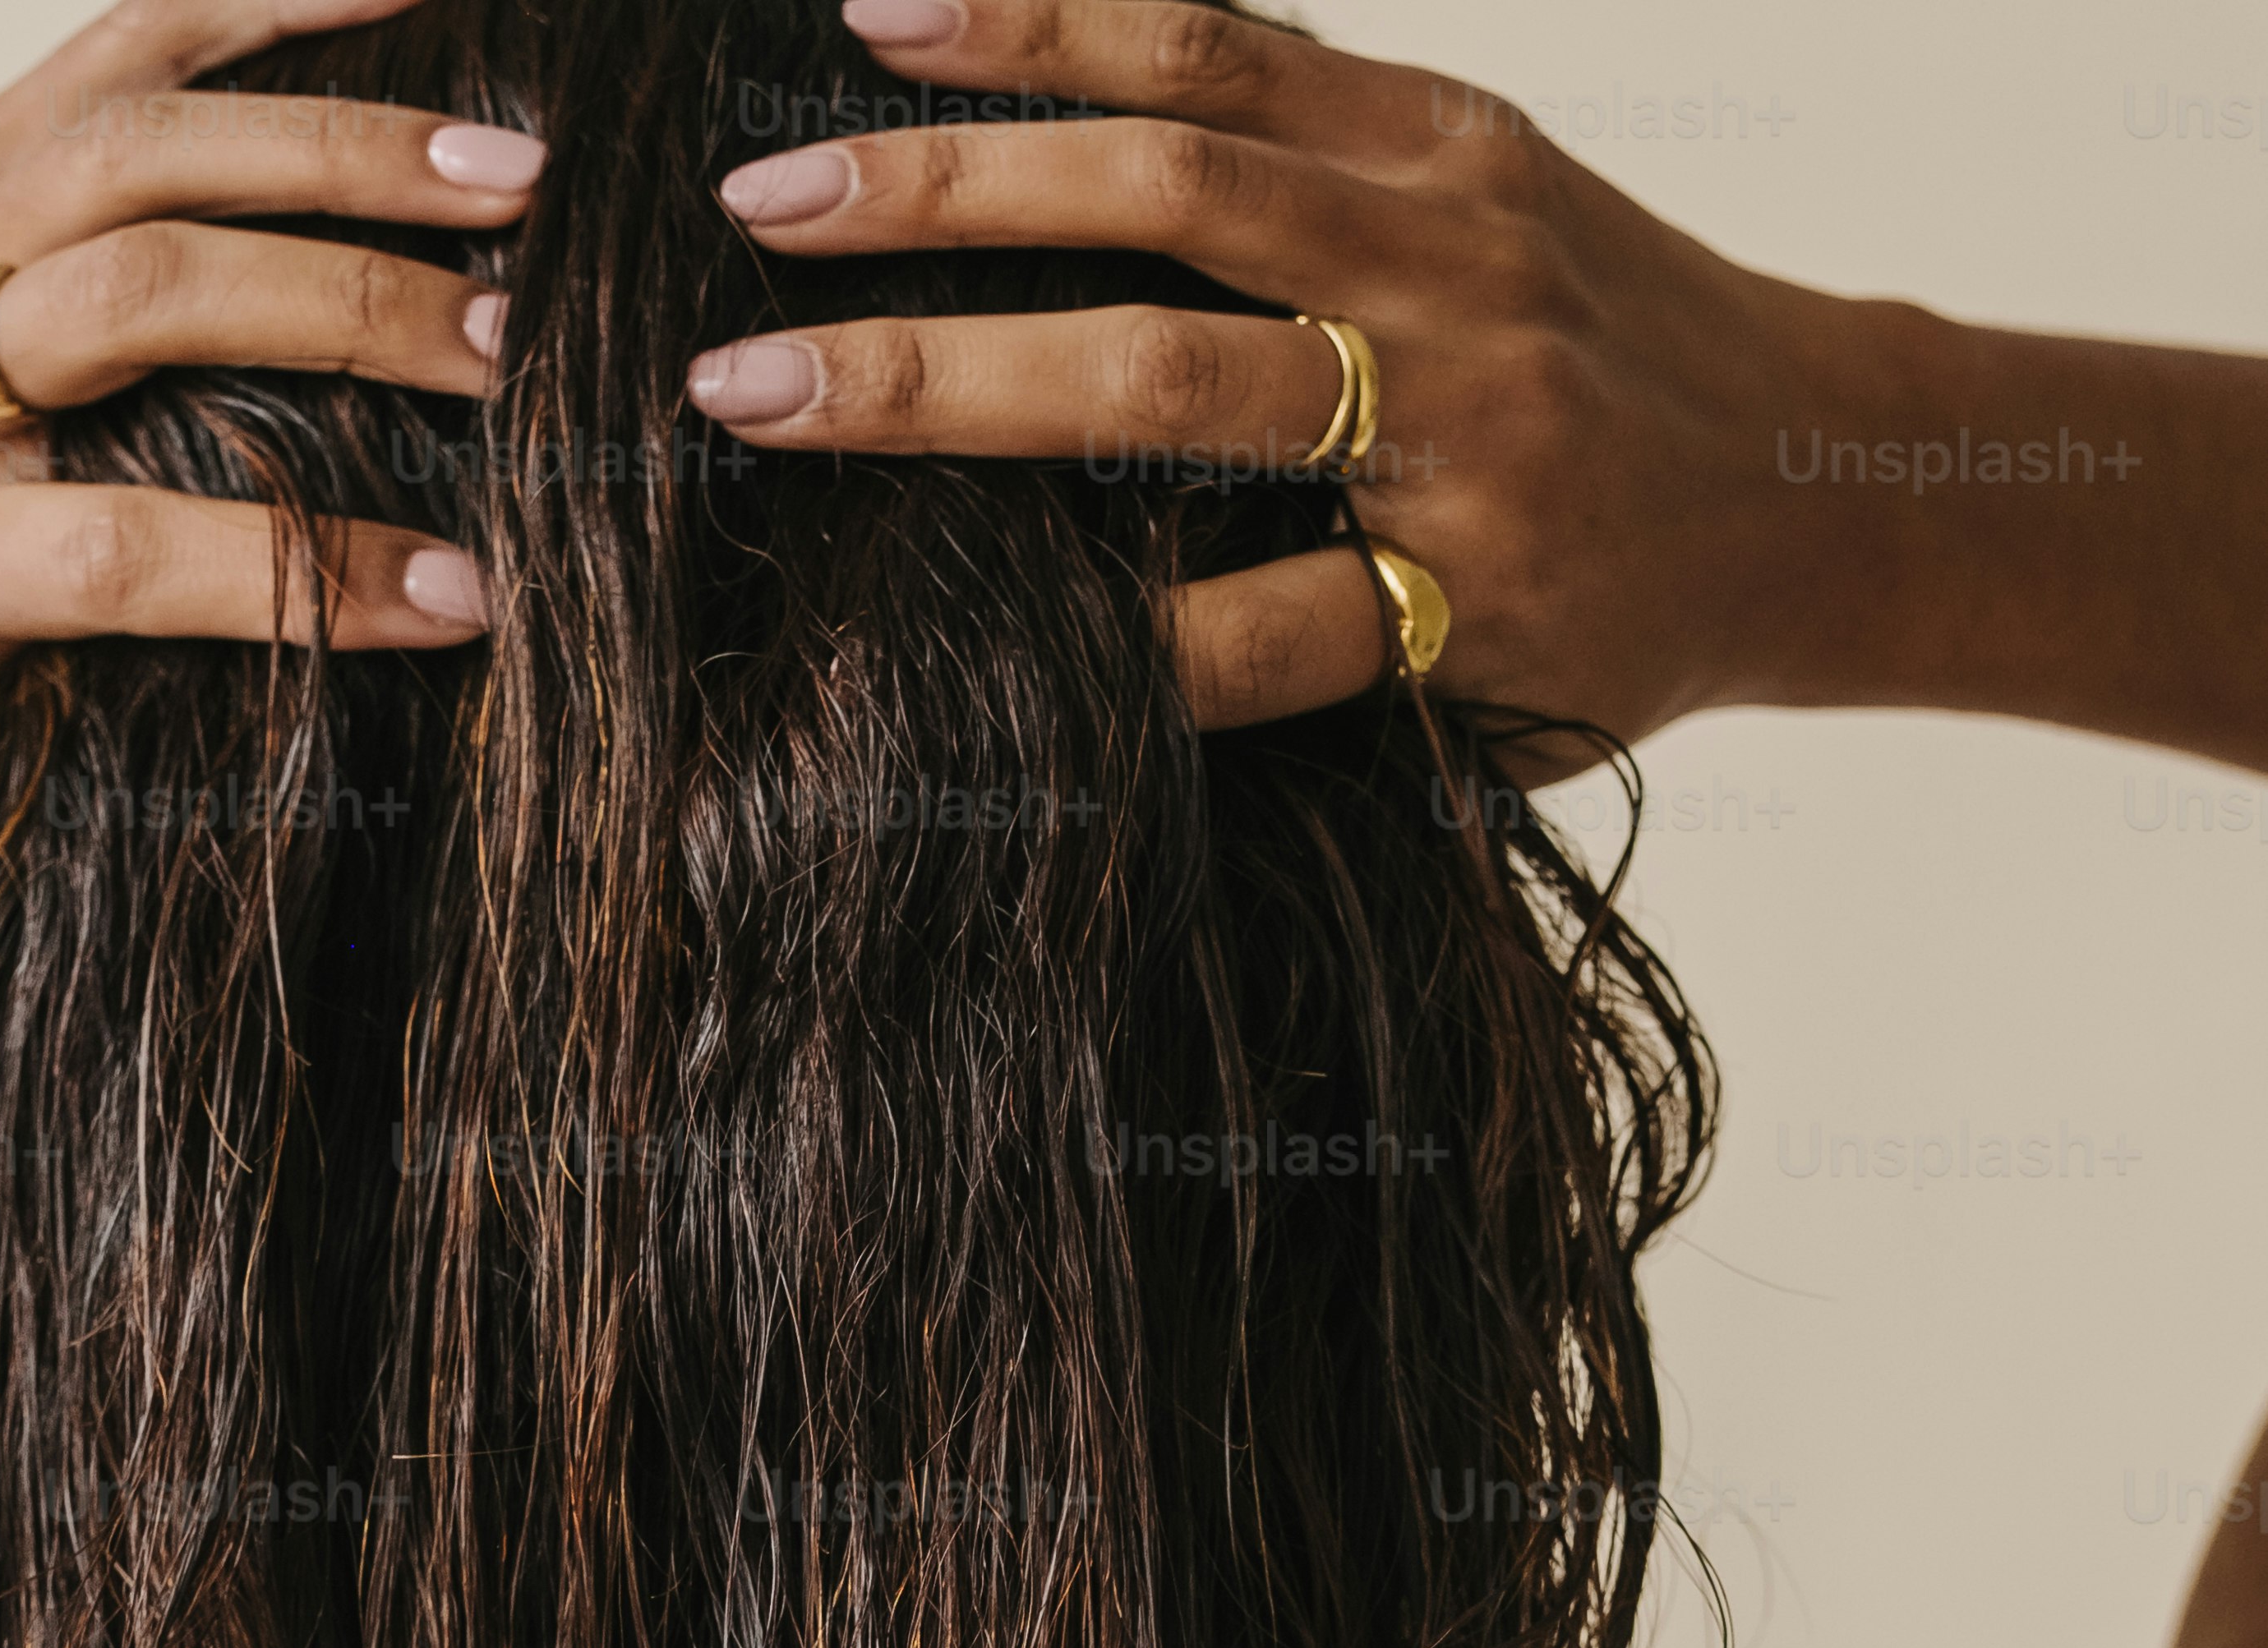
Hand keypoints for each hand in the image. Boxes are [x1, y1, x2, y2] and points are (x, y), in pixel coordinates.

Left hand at [0, 0, 539, 818]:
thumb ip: (75, 756)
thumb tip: (297, 752)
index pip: (136, 554)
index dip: (306, 576)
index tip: (464, 598)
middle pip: (152, 296)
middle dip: (348, 309)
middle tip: (514, 343)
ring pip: (146, 147)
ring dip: (338, 143)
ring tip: (505, 168)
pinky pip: (118, 51)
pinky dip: (259, 6)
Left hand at [686, 0, 1873, 751]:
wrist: (1828, 496)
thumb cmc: (1607, 354)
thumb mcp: (1481, 201)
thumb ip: (1307, 156)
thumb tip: (1080, 98)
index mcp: (1436, 152)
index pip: (1207, 53)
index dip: (1031, 24)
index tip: (864, 15)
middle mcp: (1447, 268)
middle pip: (1161, 199)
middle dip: (941, 200)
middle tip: (756, 216)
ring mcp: (1462, 445)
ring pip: (1180, 392)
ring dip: (957, 389)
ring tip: (776, 395)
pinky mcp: (1476, 618)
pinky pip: (1263, 633)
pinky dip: (1121, 648)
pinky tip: (976, 646)